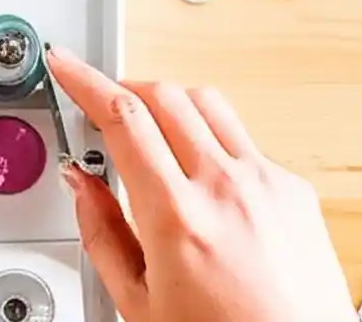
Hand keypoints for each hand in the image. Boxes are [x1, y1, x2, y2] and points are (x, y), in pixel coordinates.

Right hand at [48, 47, 354, 321]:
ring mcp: (268, 183)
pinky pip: (245, 142)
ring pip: (209, 104)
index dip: (84, 79)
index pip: (122, 117)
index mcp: (178, 216)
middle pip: (165, 94)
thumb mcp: (138, 304)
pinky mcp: (296, 190)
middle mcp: (227, 187)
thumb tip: (81, 184)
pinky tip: (202, 177)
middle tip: (100, 103)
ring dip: (170, 104)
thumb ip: (101, 234)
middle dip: (124, 87)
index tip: (66, 64)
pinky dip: (213, 142)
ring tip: (150, 133)